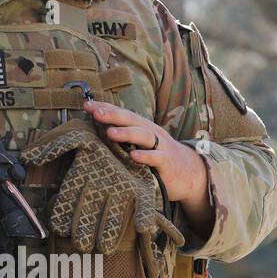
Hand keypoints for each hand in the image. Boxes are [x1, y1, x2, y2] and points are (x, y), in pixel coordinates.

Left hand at [83, 100, 212, 228]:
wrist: (190, 172)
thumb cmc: (157, 156)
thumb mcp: (140, 144)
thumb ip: (123, 138)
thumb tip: (96, 131)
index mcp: (141, 127)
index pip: (121, 114)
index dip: (105, 108)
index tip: (86, 105)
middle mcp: (151, 132)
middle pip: (131, 120)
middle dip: (113, 115)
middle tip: (96, 112)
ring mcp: (160, 146)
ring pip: (143, 136)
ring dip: (126, 133)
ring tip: (110, 132)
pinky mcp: (168, 162)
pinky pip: (156, 158)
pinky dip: (146, 156)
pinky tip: (134, 156)